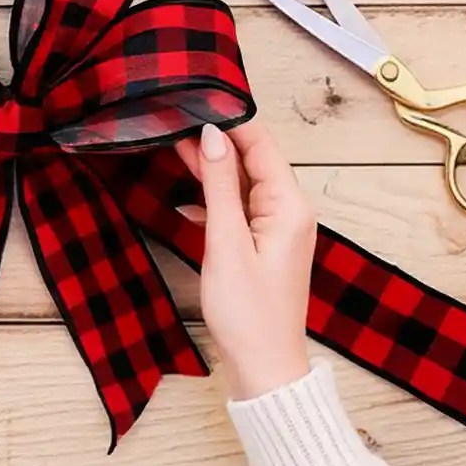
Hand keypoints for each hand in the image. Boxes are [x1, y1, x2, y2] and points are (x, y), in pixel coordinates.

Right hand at [175, 120, 316, 399]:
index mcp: (290, 206)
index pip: (262, 145)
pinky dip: (215, 197)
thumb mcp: (226, 242)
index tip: (201, 97)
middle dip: (219, 139)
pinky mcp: (264, 246)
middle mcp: (290, 212)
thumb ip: (221, 185)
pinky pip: (240, 208)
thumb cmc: (248, 313)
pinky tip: (187, 195)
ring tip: (175, 144)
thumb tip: (213, 135)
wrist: (263, 367)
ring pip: (244, 184)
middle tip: (178, 118)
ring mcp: (278, 229)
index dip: (232, 119)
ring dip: (214, 167)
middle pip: (254, 161)